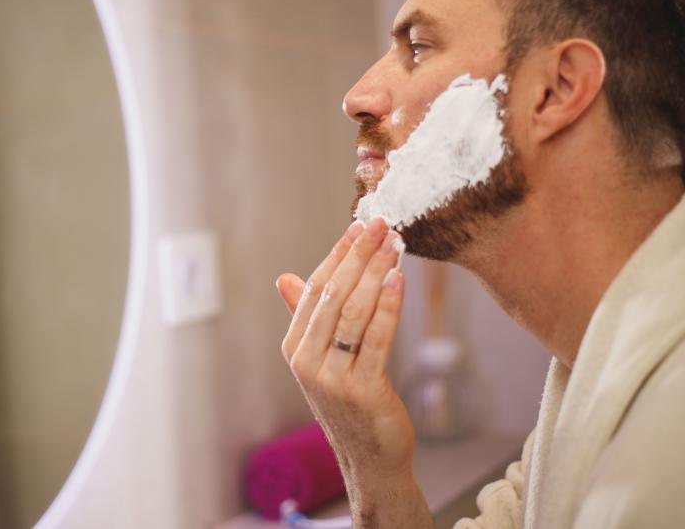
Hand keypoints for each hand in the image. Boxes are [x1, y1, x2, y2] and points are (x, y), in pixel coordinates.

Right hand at [276, 217, 414, 486]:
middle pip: (333, 294)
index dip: (337, 254)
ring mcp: (332, 377)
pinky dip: (389, 304)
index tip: (358, 226)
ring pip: (354, 311)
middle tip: (381, 225)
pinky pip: (376, 337)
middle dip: (358, 255)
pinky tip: (399, 279)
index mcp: (295, 348)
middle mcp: (307, 361)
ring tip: (395, 244)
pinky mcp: (362, 389)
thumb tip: (284, 278)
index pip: (313, 289)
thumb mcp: (321, 359)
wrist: (370, 458)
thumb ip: (306, 316)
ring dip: (376, 272)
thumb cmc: (349, 403)